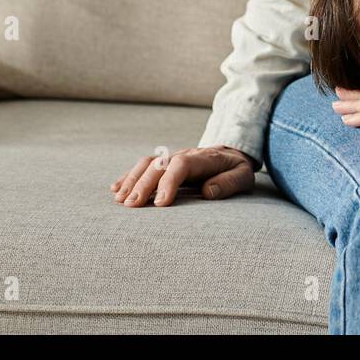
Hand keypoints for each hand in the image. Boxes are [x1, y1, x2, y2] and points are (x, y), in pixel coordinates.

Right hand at [110, 145, 256, 206]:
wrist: (231, 153)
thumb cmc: (237, 168)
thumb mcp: (243, 175)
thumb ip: (229, 182)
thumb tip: (208, 192)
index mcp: (204, 158)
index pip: (181, 165)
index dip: (169, 182)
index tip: (161, 203)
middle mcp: (184, 154)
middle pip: (159, 165)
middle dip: (144, 185)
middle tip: (132, 206)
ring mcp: (172, 157)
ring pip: (147, 164)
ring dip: (132, 180)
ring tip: (120, 200)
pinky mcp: (164, 162)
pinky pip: (143, 166)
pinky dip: (128, 176)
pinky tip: (115, 189)